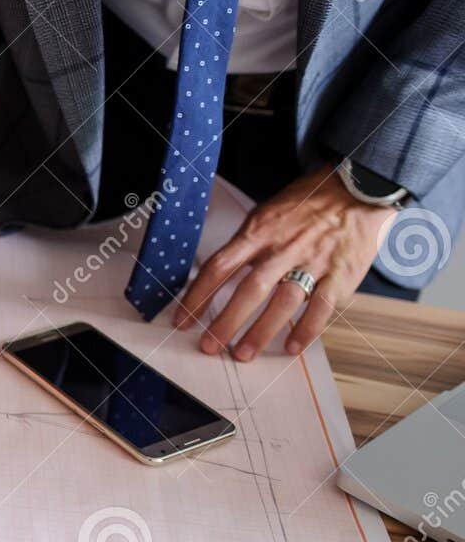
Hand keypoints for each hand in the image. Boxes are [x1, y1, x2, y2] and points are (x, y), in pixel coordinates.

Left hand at [172, 165, 395, 359]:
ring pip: (284, 302)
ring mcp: (314, 261)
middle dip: (226, 322)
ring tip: (243, 354)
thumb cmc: (307, 204)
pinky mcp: (341, 273)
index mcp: (260, 232)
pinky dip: (306, 330)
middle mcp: (284, 248)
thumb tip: (216, 275)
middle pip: (250, 289)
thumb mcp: (267, 213)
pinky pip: (322, 306)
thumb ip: (245, 243)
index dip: (197, 295)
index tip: (181, 320)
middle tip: (209, 347)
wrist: (360, 187)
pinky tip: (290, 348)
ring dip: (261, 332)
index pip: (220, 266)